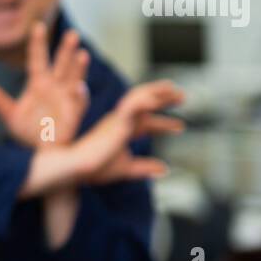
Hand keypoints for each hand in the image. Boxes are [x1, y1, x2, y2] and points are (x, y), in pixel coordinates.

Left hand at [0, 23, 89, 146]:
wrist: (41, 151)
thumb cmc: (28, 131)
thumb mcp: (11, 117)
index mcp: (39, 83)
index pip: (38, 59)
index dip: (38, 43)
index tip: (37, 26)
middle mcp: (56, 86)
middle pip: (62, 64)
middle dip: (67, 50)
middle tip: (73, 34)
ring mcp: (67, 98)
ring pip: (74, 78)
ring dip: (78, 68)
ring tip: (82, 54)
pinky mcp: (75, 113)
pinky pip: (78, 102)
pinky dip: (79, 95)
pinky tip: (78, 88)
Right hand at [71, 80, 185, 182]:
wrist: (78, 169)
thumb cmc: (95, 168)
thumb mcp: (126, 168)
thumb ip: (144, 167)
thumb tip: (164, 169)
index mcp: (120, 130)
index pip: (146, 123)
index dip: (164, 124)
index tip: (180, 127)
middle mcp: (119, 120)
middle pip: (144, 104)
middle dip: (163, 99)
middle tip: (182, 96)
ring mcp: (117, 119)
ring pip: (138, 97)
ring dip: (157, 92)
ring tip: (175, 91)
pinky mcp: (115, 121)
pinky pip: (132, 105)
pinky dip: (145, 101)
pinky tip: (158, 101)